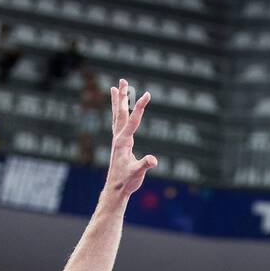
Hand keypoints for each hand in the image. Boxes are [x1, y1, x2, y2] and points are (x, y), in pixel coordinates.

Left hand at [104, 79, 156, 198]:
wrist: (115, 190)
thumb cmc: (126, 182)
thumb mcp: (137, 174)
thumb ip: (144, 165)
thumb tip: (153, 160)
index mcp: (123, 142)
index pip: (133, 120)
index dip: (140, 106)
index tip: (147, 94)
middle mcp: (118, 138)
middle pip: (120, 113)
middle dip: (122, 96)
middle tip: (122, 80)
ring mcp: (117, 140)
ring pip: (117, 116)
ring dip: (117, 102)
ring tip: (115, 88)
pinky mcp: (119, 144)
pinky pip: (118, 124)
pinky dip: (119, 114)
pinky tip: (119, 110)